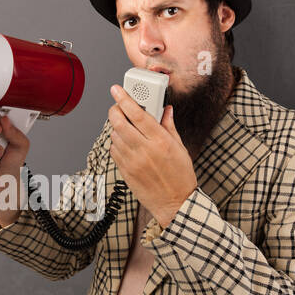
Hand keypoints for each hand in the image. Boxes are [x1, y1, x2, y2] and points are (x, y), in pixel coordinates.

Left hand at [107, 85, 197, 227]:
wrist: (175, 203)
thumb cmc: (180, 177)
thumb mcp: (180, 148)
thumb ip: (169, 127)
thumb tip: (166, 110)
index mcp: (160, 142)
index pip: (138, 115)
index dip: (125, 99)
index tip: (117, 90)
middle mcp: (144, 150)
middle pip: (119, 123)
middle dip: (114, 110)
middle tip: (117, 106)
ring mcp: (132, 161)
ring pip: (114, 135)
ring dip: (116, 127)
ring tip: (126, 127)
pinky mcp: (125, 171)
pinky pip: (113, 150)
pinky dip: (116, 142)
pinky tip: (126, 143)